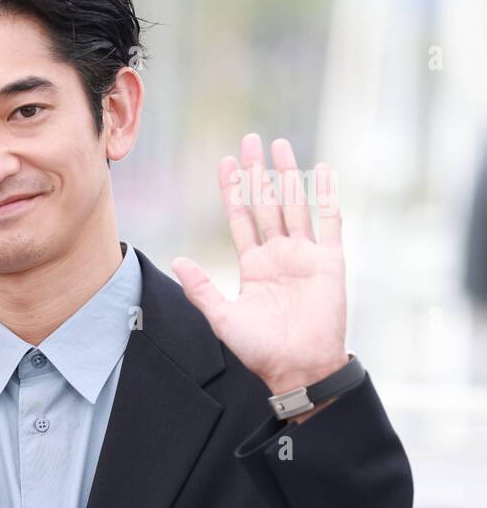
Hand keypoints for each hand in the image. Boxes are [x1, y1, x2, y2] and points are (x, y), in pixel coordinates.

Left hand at [171, 133, 349, 396]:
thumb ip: (201, 288)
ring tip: (279, 145)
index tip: (225, 162)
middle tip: (250, 140)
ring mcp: (305, 254)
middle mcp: (279, 254)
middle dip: (257, 172)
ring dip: (287, 175)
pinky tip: (321, 170)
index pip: (241, 217)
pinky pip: (329, 221)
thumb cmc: (260, 349)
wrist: (297, 367)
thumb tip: (177, 260)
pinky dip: (326, 195)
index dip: (233, 190)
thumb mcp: (221, 317)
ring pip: (295, 204)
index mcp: (253, 265)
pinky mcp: (330, 261)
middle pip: (266, 202)